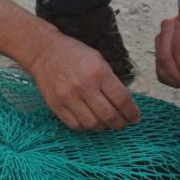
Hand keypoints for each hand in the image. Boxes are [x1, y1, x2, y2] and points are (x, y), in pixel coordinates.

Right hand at [20, 34, 141, 131]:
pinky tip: (90, 121)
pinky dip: (86, 127)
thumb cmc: (74, 54)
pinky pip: (75, 125)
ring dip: (103, 127)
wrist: (44, 52)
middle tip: (123, 123)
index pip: (121, 99)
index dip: (131, 112)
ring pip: (92, 124)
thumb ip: (111, 82)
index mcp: (98, 72)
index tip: (135, 118)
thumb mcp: (99, 60)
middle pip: (109, 115)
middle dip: (120, 123)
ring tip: (106, 123)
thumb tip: (125, 104)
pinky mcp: (56, 105)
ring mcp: (68, 97)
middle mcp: (84, 86)